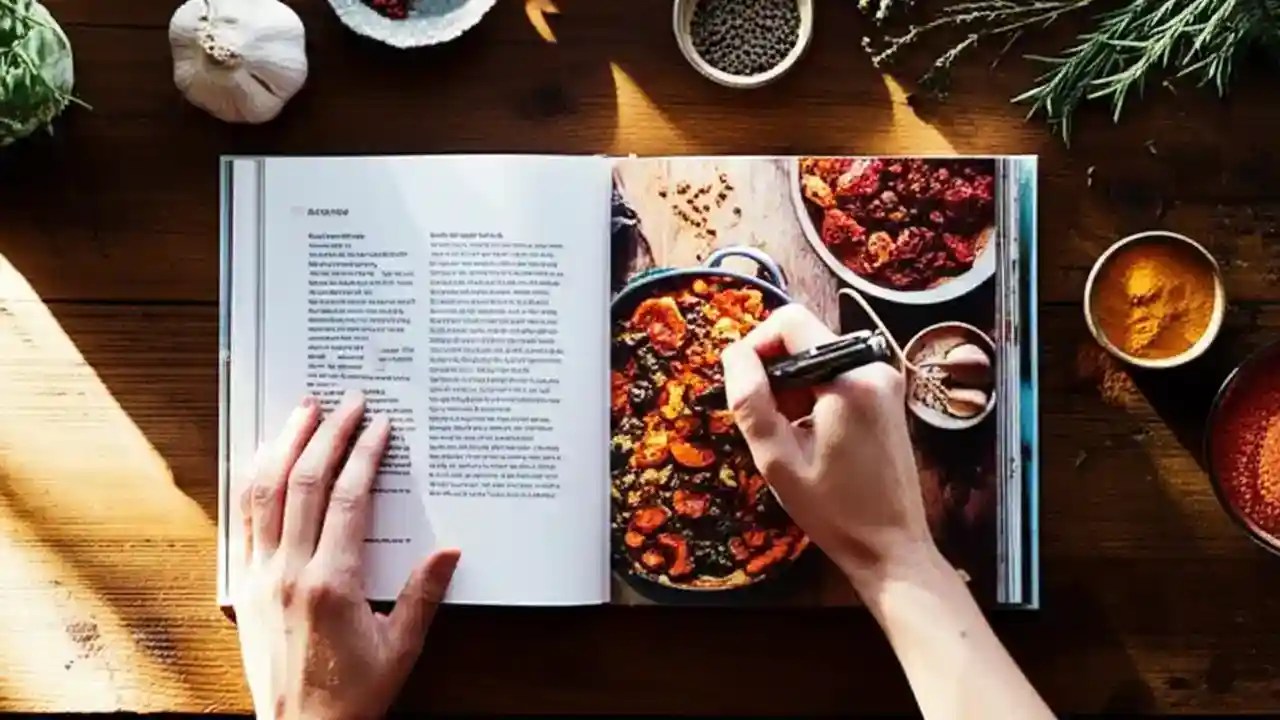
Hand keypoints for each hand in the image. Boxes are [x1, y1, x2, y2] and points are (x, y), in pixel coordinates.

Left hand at [234, 390, 460, 719]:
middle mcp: (289, 571)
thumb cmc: (353, 695)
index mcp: (332, 583)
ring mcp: (260, 576)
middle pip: (303, 483)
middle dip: (327, 435)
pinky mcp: (244, 585)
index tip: (379, 427)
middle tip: (347, 403)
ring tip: (302, 411)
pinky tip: (266, 458)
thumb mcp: (401, 647)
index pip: (348, 499)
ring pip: (264, 493)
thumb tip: (451, 549)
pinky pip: (243, 520)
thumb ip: (424, 594)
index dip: (364, 456)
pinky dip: (254, 481)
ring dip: (284, 445)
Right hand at [721, 304, 934, 588]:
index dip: (755, 345)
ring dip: (792, 386)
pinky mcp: (888, 395)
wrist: (892, 546)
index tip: (743, 387)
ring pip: (818, 357)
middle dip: (774, 372)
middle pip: (804, 338)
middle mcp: (874, 366)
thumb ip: (751, 401)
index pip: (790, 322)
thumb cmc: (833, 511)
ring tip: (787, 435)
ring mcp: (886, 379)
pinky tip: (810, 436)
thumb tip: (732, 355)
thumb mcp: (777, 460)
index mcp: (850, 378)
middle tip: (764, 420)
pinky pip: (837, 374)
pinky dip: (814, 394)